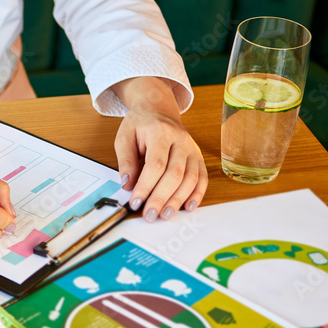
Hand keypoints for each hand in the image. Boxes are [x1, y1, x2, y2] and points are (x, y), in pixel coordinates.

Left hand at [111, 77, 207, 221]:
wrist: (158, 111)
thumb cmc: (140, 125)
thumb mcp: (124, 138)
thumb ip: (125, 161)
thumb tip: (128, 185)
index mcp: (161, 133)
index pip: (156, 164)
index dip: (146, 186)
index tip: (135, 202)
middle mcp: (181, 141)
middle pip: (175, 174)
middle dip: (161, 198)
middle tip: (150, 215)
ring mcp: (193, 150)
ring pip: (191, 178)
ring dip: (178, 200)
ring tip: (165, 216)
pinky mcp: (198, 158)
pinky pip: (202, 178)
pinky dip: (197, 195)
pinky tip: (187, 208)